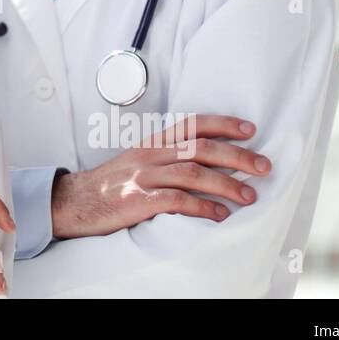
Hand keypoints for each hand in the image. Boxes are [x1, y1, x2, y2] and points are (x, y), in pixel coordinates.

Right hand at [52, 115, 269, 238]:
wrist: (73, 202)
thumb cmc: (110, 185)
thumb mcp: (137, 162)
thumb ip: (166, 158)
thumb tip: (205, 163)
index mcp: (152, 143)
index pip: (192, 125)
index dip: (223, 124)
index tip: (250, 129)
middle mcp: (150, 155)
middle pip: (201, 148)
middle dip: (237, 156)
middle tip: (265, 166)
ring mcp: (143, 177)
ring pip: (193, 173)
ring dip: (226, 184)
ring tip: (249, 195)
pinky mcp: (138, 200)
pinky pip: (176, 201)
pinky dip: (201, 207)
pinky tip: (219, 215)